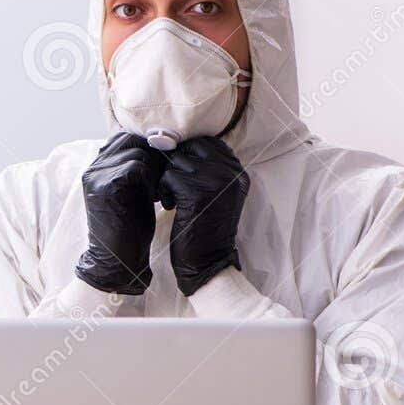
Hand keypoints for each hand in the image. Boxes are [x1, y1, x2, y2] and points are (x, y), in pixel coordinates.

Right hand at [75, 132, 166, 295]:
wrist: (117, 261)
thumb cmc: (131, 228)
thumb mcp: (136, 192)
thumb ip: (141, 169)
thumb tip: (165, 146)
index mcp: (99, 167)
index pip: (127, 138)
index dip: (151, 148)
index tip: (169, 167)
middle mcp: (94, 167)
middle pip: (131, 139)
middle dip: (156, 154)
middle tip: (170, 176)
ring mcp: (97, 175)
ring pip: (137, 152)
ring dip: (157, 169)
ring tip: (164, 193)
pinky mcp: (106, 186)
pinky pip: (136, 167)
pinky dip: (154, 181)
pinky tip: (160, 199)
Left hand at [157, 136, 249, 296]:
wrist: (209, 262)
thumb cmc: (205, 227)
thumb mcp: (216, 194)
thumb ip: (209, 169)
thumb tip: (177, 143)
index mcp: (238, 172)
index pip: (208, 142)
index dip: (189, 154)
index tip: (182, 175)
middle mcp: (232, 173)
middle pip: (192, 147)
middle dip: (177, 164)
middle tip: (175, 186)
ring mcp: (216, 181)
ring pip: (177, 161)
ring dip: (169, 180)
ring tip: (176, 200)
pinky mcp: (198, 193)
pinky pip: (169, 177)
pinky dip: (165, 191)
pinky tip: (173, 208)